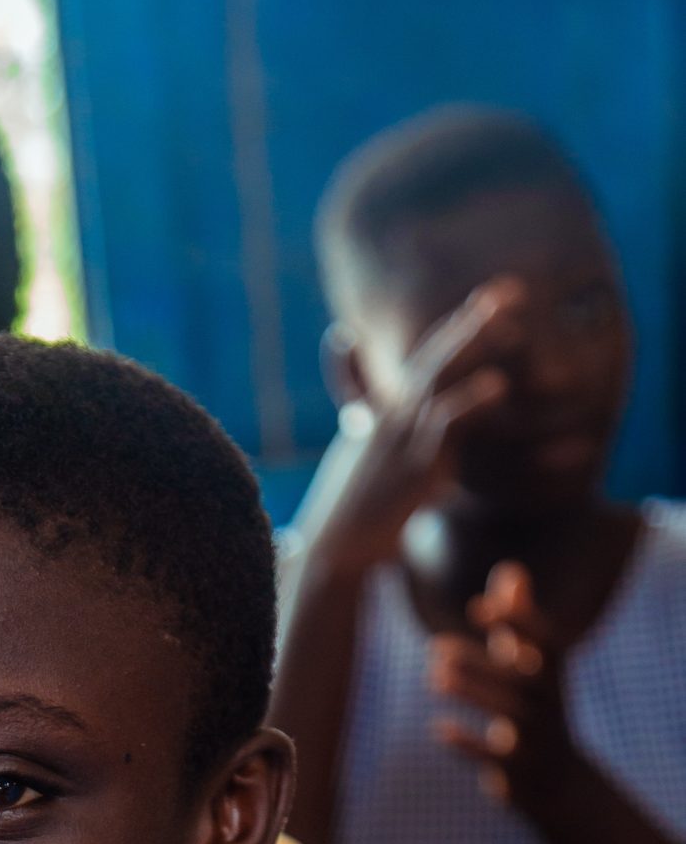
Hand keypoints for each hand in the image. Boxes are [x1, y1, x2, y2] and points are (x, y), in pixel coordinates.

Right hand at [303, 279, 524, 575]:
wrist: (332, 553)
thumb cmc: (349, 514)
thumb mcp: (359, 461)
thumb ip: (367, 421)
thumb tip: (365, 398)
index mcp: (381, 416)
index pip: (420, 360)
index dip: (455, 328)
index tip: (490, 298)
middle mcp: (389, 419)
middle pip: (432, 357)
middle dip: (471, 321)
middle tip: (510, 290)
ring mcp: (398, 441)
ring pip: (437, 380)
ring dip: (473, 345)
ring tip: (511, 320)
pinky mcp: (412, 471)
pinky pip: (444, 429)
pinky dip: (469, 403)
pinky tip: (498, 386)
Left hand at [429, 561, 576, 807]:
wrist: (559, 782)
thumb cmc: (536, 710)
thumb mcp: (530, 667)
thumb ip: (519, 621)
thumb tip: (509, 571)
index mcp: (553, 676)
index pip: (547, 642)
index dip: (520, 621)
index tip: (479, 606)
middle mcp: (552, 705)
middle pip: (522, 680)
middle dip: (482, 663)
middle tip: (435, 648)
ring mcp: (538, 740)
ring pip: (510, 717)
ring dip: (473, 694)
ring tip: (434, 677)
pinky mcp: (520, 772)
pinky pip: (495, 757)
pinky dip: (469, 744)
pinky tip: (439, 729)